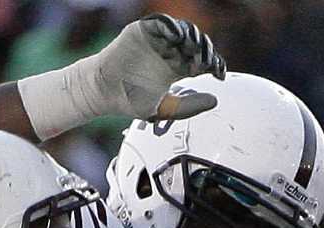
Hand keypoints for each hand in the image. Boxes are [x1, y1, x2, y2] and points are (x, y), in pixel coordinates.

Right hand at [84, 15, 224, 122]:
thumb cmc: (130, 100)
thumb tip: (215, 101)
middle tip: (206, 62)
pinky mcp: (145, 30)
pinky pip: (163, 23)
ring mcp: (158, 39)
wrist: (104, 90)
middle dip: (205, 51)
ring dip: (192, 38)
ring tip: (194, 49)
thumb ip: (188, 107)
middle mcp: (171, 51)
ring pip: (183, 31)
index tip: (220, 75)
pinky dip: (172, 27)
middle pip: (196, 44)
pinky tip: (179, 37)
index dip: (214, 65)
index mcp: (177, 68)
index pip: (202, 61)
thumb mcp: (164, 109)